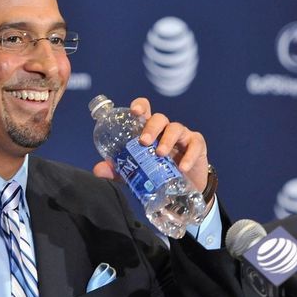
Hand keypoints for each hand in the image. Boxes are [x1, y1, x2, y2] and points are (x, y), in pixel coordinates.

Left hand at [92, 97, 209, 191]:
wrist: (182, 190)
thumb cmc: (157, 173)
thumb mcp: (135, 172)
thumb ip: (118, 170)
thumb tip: (98, 170)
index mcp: (150, 130)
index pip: (145, 110)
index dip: (140, 106)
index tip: (134, 111)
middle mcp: (165, 129)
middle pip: (160, 118)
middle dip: (151, 127)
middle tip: (143, 141)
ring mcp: (183, 136)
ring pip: (175, 128)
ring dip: (167, 140)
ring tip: (160, 154)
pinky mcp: (197, 146)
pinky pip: (194, 145)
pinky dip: (188, 156)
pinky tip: (182, 167)